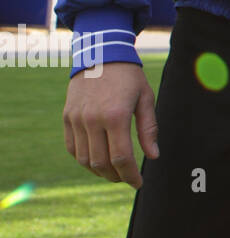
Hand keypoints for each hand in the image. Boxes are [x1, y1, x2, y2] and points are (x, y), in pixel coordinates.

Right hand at [63, 63, 158, 188]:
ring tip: (113, 173)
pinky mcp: (67, 117)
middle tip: (127, 179)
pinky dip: (83, 160)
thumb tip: (154, 156)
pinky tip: (96, 161)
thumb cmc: (129, 77)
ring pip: (84, 159)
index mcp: (116, 116)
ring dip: (99, 171)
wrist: (101, 54)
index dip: (130, 175)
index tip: (138, 183)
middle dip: (116, 176)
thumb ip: (149, 128)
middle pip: (101, 162)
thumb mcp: (145, 98)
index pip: (122, 157)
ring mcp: (77, 119)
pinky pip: (72, 148)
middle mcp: (93, 120)